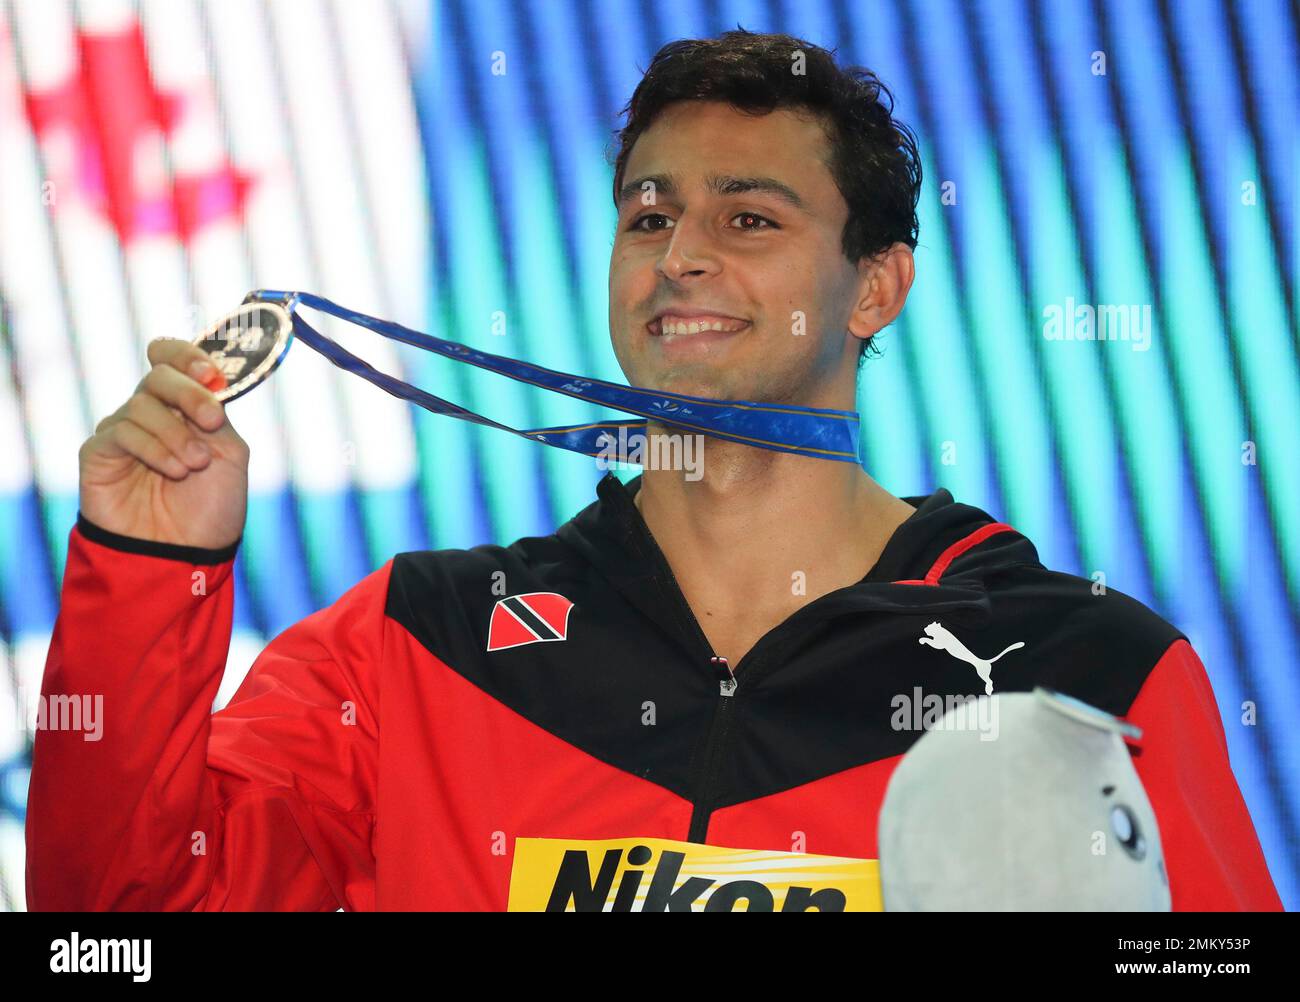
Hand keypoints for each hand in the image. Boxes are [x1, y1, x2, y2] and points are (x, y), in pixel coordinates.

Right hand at [78, 338, 249, 549]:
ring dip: (176, 434)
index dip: (189, 356)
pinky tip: (174, 471)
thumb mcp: (230, 454)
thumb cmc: (211, 508)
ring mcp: (123, 431)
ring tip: (195, 465)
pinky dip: (154, 448)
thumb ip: (218, 413)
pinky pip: (122, 431)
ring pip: (142, 404)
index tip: (212, 375)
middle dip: (190, 393)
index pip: (173, 359)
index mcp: (186, 407)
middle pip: (160, 374)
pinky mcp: (98, 453)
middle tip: (213, 421)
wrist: (184, 554)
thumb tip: (207, 378)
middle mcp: (152, 414)